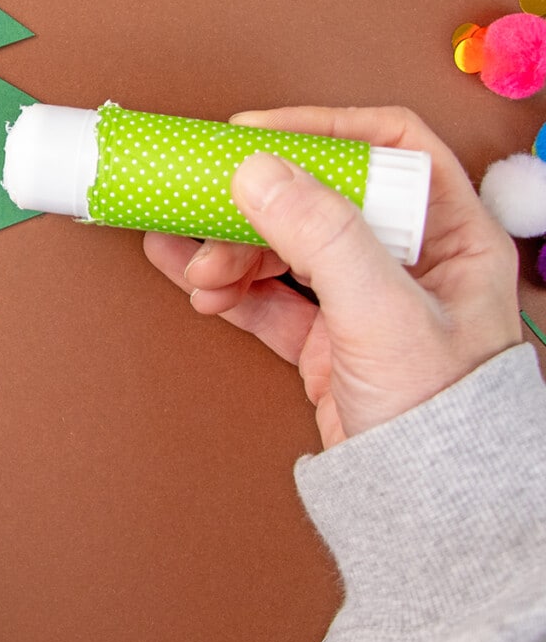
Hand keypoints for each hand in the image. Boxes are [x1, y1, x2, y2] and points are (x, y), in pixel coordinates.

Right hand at [144, 106, 520, 446]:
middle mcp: (409, 260)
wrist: (428, 512)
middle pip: (319, 197)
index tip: (255, 134)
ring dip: (232, 250)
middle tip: (204, 204)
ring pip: (284, 247)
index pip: (387, 147)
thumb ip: (321, 236)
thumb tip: (259, 169)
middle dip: (255, 205)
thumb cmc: (439, 416)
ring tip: (196, 269)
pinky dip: (227, 287)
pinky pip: (266, 297)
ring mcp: (365, 301)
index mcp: (452, 235)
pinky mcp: (328, 341)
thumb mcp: (381, 312)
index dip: (320, 129)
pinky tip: (190, 278)